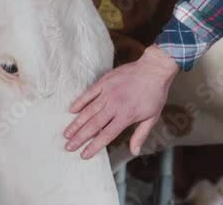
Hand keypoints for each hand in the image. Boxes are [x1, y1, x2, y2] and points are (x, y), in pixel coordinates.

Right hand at [63, 44, 179, 158]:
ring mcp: (108, 92)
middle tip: (68, 147)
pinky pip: (89, 93)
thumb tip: (134, 151)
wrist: (155, 68)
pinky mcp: (105, 82)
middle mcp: (114, 105)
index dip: (94, 146)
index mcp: (126, 116)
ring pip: (88, 110)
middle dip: (80, 137)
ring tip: (66, 133)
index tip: (84, 154)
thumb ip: (140, 135)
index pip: (106, 135)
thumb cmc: (155, 93)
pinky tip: (71, 110)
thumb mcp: (152, 117)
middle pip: (93, 125)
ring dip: (76, 123)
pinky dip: (80, 102)